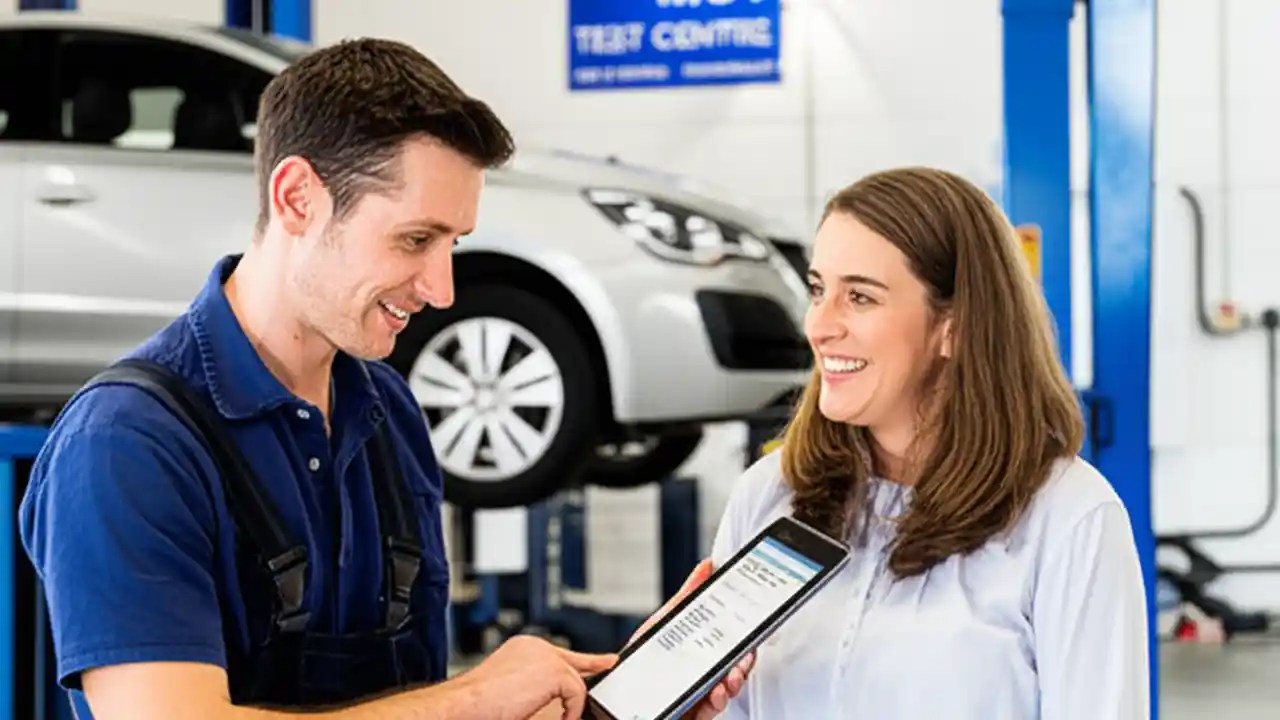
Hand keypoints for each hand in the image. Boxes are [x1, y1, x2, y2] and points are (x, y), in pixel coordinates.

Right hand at [462, 634, 616, 719]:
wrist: (464, 705)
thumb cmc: (479, 705)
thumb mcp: (514, 690)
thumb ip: (537, 686)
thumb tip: (561, 696)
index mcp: (523, 648)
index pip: (558, 654)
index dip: (580, 661)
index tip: (598, 661)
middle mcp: (534, 646)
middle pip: (573, 660)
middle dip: (592, 665)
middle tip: (609, 663)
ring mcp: (544, 655)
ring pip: (574, 681)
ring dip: (572, 705)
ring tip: (563, 718)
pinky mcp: (554, 670)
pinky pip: (577, 693)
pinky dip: (572, 711)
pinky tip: (561, 719)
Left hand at [629, 559, 753, 719]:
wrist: (616, 696)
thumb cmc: (641, 659)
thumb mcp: (665, 622)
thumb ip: (687, 596)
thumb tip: (706, 567)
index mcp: (701, 654)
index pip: (731, 646)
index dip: (744, 640)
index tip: (751, 631)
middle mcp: (704, 675)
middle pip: (733, 668)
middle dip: (743, 662)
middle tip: (743, 655)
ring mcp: (699, 696)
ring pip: (726, 690)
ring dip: (734, 682)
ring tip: (730, 675)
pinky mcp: (693, 714)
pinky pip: (710, 711)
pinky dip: (717, 701)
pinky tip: (716, 692)